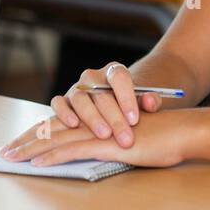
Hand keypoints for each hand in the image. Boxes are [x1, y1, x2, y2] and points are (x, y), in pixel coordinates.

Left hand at [0, 109, 191, 168]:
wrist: (179, 131)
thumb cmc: (157, 136)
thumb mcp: (127, 137)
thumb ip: (108, 139)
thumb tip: (91, 149)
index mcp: (94, 118)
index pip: (58, 124)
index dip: (36, 133)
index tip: (18, 143)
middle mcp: (92, 121)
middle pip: (50, 129)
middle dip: (25, 140)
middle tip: (4, 151)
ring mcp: (97, 131)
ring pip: (55, 138)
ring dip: (30, 149)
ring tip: (10, 157)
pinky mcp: (104, 143)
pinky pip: (72, 149)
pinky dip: (52, 156)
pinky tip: (36, 163)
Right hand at [29, 62, 164, 150]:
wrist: (113, 104)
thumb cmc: (129, 106)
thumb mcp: (143, 102)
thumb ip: (150, 101)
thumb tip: (151, 102)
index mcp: (114, 71)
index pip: (119, 77)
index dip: (127, 98)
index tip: (135, 120)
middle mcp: (93, 77)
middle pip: (101, 94)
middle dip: (114, 118)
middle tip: (125, 138)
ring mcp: (76, 88)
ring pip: (80, 98)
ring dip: (92, 118)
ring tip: (104, 134)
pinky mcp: (63, 101)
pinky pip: (58, 103)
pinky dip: (64, 113)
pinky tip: (74, 125)